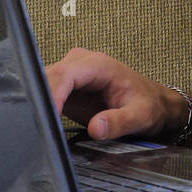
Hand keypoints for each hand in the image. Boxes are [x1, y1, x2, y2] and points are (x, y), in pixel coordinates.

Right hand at [45, 48, 183, 140]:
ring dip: (39, 104)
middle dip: (41, 100)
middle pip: (49, 76)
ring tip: (39, 127)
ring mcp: (72, 73)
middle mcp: (82, 63)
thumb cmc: (148, 105)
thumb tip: (95, 128)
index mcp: (100, 65)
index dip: (53, 94)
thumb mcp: (139, 116)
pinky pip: (46, 92)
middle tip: (39, 127)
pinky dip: (42, 106)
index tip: (49, 116)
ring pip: (43, 82)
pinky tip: (43, 123)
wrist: (152, 102)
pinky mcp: (67, 86)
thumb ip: (118, 122)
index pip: (66, 73)